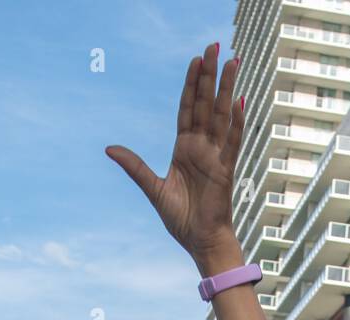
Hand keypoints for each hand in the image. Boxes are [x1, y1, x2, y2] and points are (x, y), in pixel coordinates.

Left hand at [106, 43, 244, 261]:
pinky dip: (237, 122)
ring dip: (227, 89)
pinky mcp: (226, 171)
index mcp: (185, 149)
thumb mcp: (152, 189)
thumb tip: (109, 148)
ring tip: (233, 63)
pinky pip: (233, 142)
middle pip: (206, 104)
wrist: (200, 242)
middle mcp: (202, 148)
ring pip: (222, 116)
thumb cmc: (181, 220)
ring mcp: (216, 157)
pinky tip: (241, 102)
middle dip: (210, 76)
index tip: (196, 61)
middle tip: (215, 47)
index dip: (192, 84)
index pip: (188, 109)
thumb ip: (134, 166)